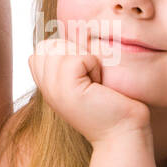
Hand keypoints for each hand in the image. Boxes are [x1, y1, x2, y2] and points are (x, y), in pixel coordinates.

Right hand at [28, 21, 150, 145]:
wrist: (124, 133)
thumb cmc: (114, 105)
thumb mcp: (87, 78)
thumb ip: (71, 61)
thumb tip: (73, 33)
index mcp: (48, 85)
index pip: (42, 48)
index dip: (67, 52)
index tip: (85, 76)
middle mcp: (46, 89)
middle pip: (48, 45)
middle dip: (75, 53)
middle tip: (91, 79)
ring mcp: (54, 91)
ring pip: (61, 48)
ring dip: (86, 59)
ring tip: (95, 83)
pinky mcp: (68, 90)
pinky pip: (77, 57)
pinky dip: (93, 65)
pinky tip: (99, 85)